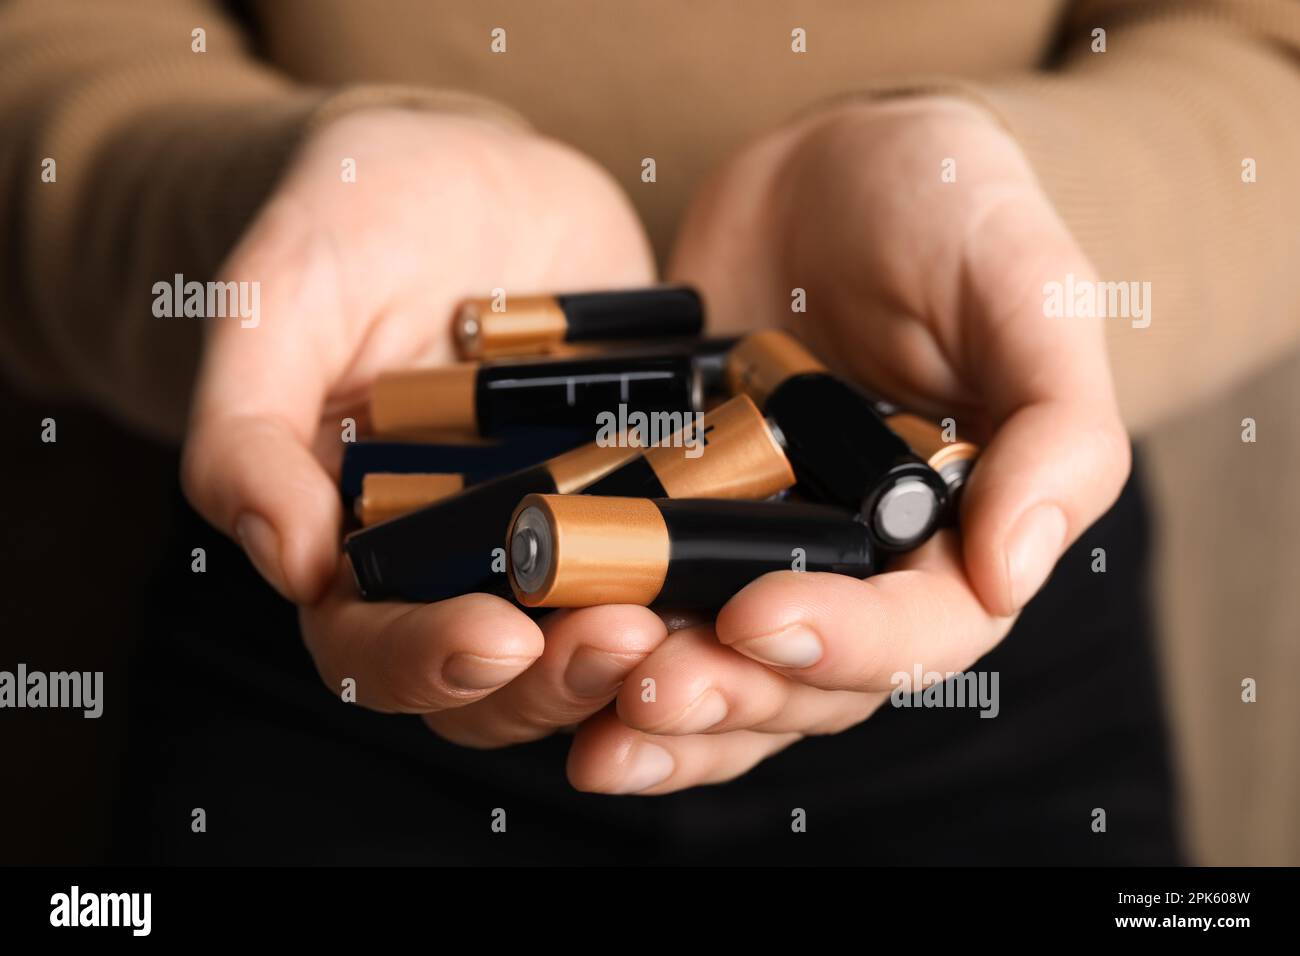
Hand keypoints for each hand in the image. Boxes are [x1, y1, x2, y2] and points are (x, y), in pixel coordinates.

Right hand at [182, 108, 667, 741]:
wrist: (470, 170)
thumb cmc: (351, 229)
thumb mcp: (277, 305)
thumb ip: (250, 429)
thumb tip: (288, 559)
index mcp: (357, 551)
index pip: (375, 650)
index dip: (430, 663)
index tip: (499, 640)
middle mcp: (464, 565)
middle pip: (506, 676)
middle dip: (563, 676)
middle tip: (629, 638)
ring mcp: (564, 535)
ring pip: (603, 636)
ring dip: (653, 648)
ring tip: (699, 613)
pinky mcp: (645, 493)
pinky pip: (686, 553)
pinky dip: (718, 569)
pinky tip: (761, 555)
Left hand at [566, 97, 1130, 792]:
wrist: (830, 175)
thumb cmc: (952, 212)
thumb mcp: (1028, 290)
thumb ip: (1056, 428)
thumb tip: (1014, 572)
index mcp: (958, 535)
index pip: (923, 632)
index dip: (846, 644)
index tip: (758, 616)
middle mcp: (862, 570)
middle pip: (808, 683)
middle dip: (730, 695)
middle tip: (647, 688)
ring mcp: (764, 555)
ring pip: (723, 674)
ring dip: (660, 712)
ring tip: (587, 714)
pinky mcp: (680, 528)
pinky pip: (646, 611)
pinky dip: (600, 656)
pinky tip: (542, 668)